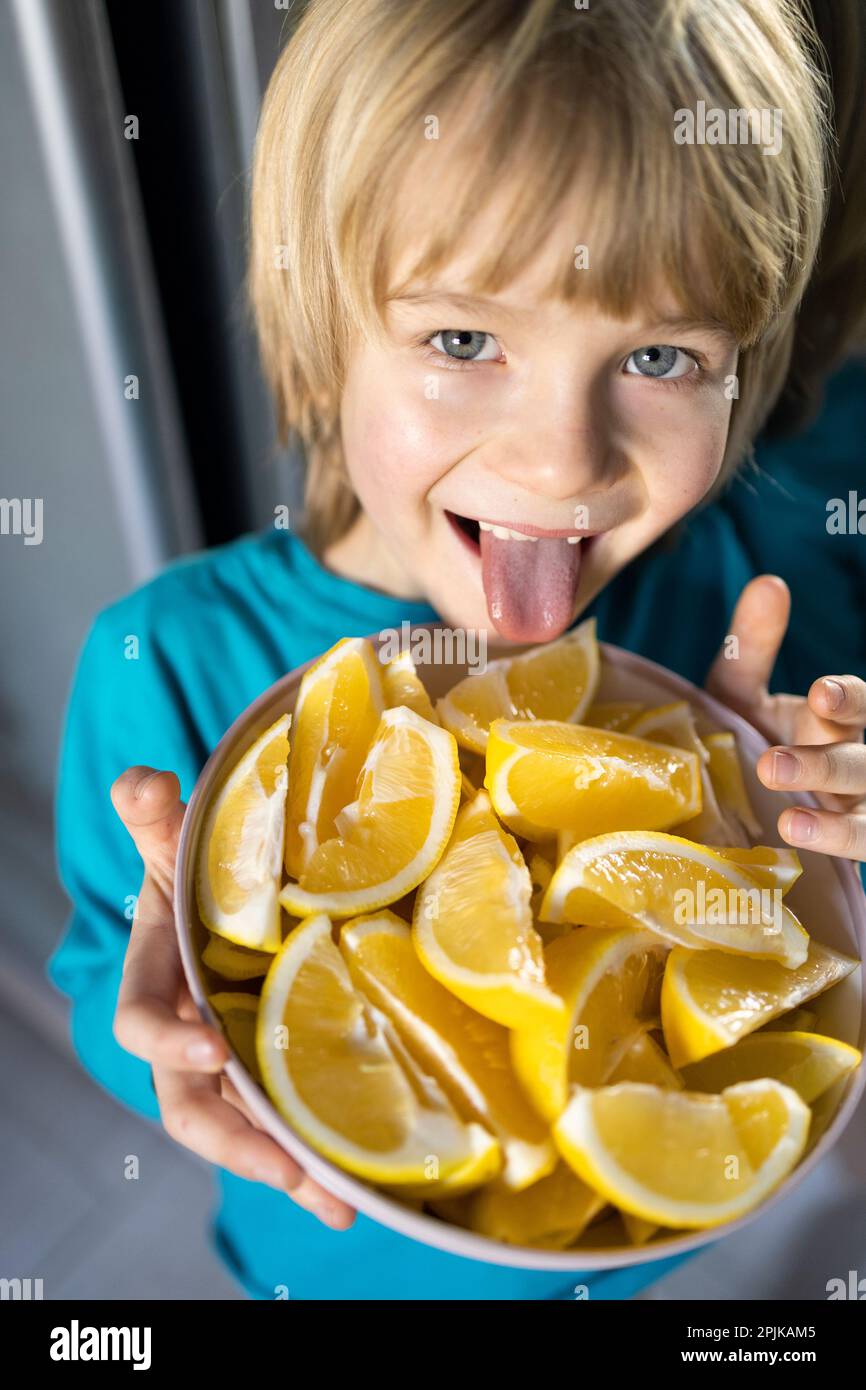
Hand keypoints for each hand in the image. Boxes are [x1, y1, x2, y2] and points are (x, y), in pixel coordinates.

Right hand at [111, 766, 354, 1228]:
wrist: (231, 889)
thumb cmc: (199, 867)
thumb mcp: (178, 837)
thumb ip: (155, 813)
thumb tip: (144, 783)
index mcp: (159, 977)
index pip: (142, 1019)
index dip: (165, 1038)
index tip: (208, 1046)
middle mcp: (189, 1033)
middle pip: (192, 1102)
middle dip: (231, 1137)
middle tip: (282, 1163)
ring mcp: (234, 1058)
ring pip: (246, 1127)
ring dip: (285, 1168)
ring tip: (338, 1204)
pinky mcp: (274, 1069)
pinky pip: (287, 1121)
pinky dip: (314, 1161)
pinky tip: (354, 1193)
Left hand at [706, 575, 865, 860]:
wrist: (733, 806)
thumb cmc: (747, 737)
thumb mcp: (742, 692)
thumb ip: (753, 645)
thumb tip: (769, 582)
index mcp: (839, 718)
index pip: (858, 701)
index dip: (847, 697)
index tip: (821, 693)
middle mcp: (859, 760)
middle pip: (860, 762)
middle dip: (823, 764)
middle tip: (772, 764)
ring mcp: (861, 806)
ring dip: (837, 823)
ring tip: (791, 824)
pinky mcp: (853, 845)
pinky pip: (864, 849)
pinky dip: (839, 845)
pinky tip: (802, 845)